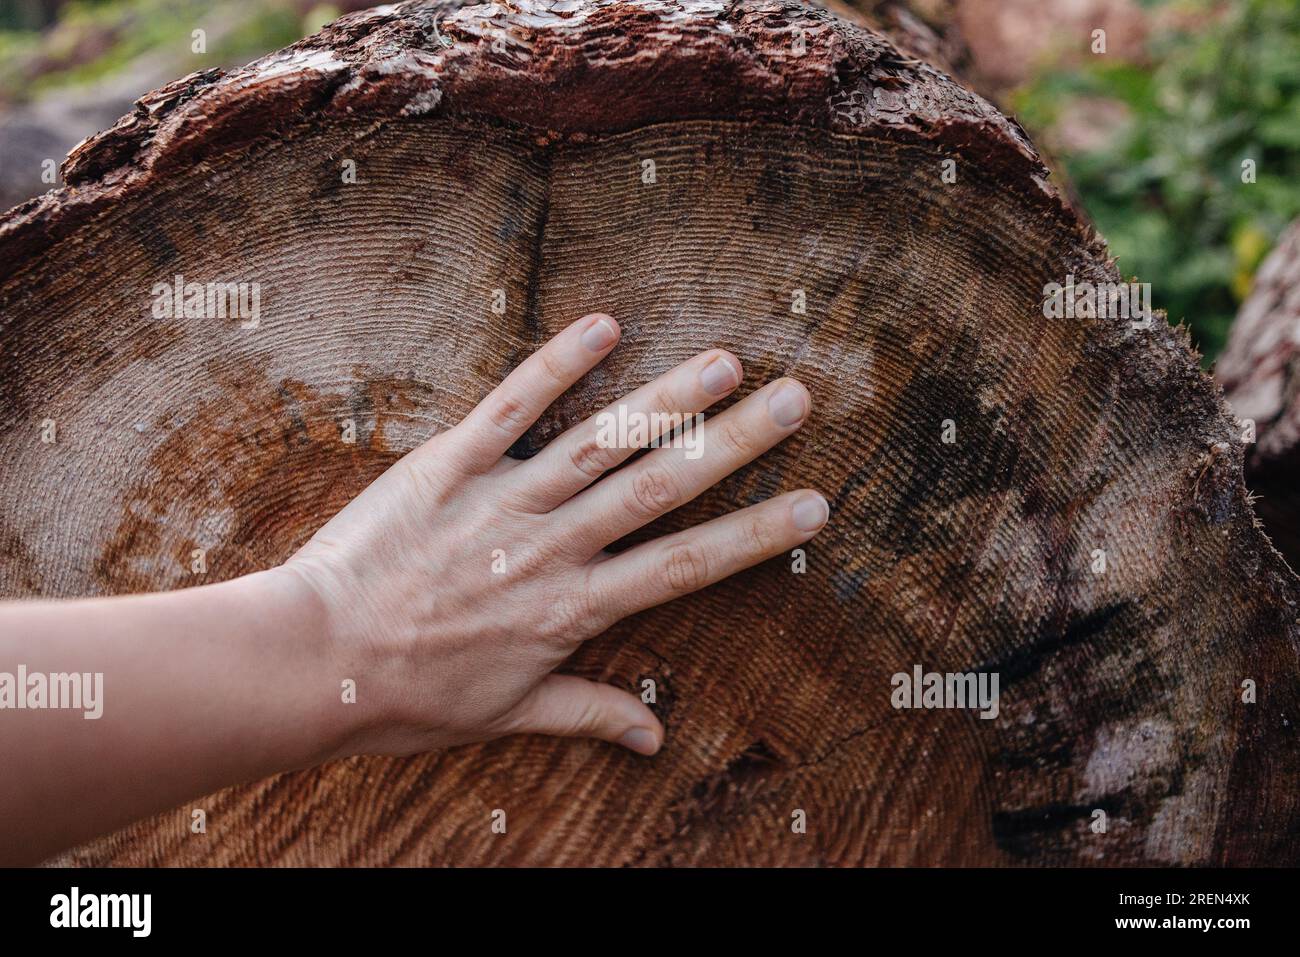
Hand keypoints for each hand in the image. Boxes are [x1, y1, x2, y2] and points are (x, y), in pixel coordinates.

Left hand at [286, 313, 827, 757]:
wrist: (311, 665)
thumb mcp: (505, 715)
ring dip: (665, 399)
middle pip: (658, 488)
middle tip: (795, 400)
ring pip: (598, 442)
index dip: (754, 536)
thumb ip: (586, 712)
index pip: (684, 566)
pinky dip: (554, 365)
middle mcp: (550, 549)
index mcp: (572, 609)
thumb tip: (656, 738)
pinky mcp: (447, 466)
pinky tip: (604, 325)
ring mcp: (500, 501)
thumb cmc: (406, 697)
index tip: (812, 506)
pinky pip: (508, 408)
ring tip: (724, 360)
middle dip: (734, 443)